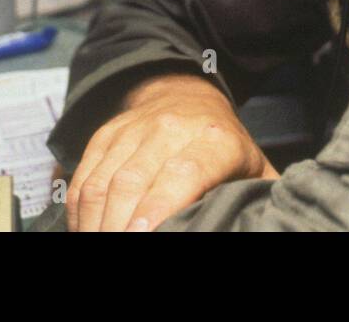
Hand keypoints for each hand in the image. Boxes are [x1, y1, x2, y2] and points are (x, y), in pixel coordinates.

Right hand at [66, 72, 278, 231]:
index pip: (184, 172)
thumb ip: (259, 199)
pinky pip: (85, 175)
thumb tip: (269, 226)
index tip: (145, 237)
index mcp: (215, 140)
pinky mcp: (107, 134)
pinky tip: (85, 231)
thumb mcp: (253, 169)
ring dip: (96, 223)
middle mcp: (171, 128)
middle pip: (135, 181)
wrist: (188, 94)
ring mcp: (134, 129)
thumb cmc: (225, 146)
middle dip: (121, 226)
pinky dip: (79, 210)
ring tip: (97, 246)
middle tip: (114, 253)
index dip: (161, 207)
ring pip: (104, 180)